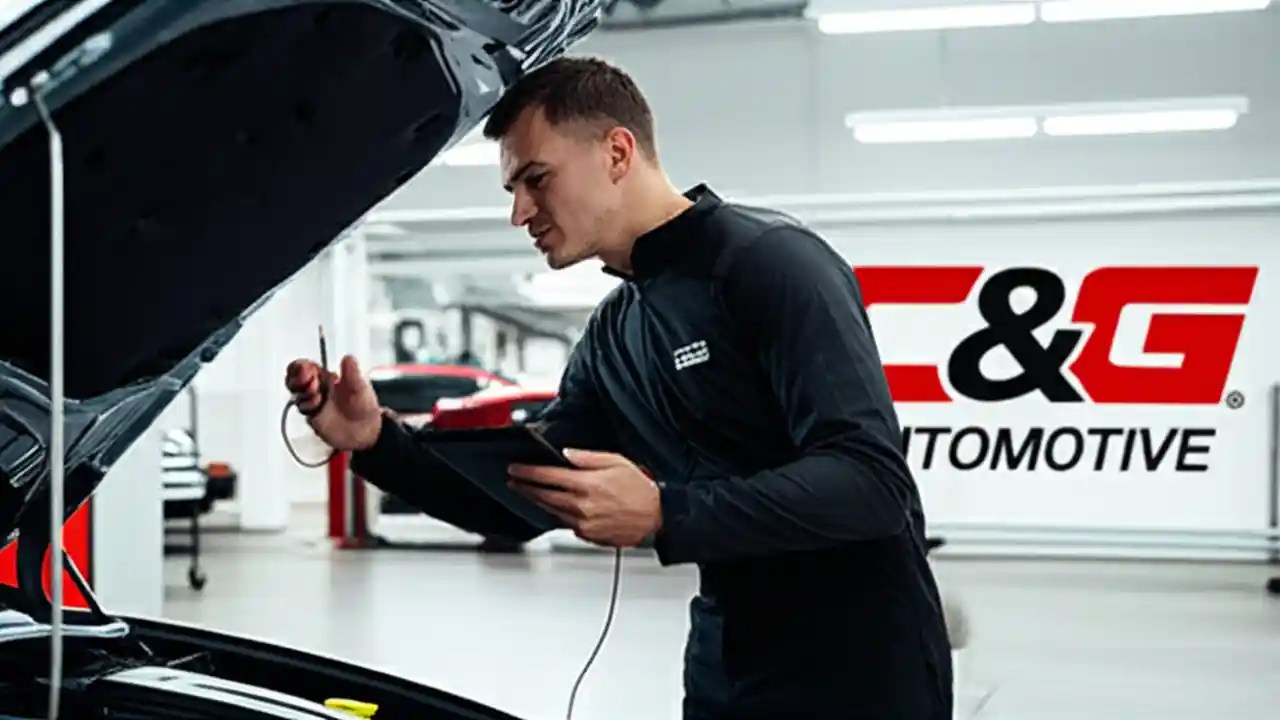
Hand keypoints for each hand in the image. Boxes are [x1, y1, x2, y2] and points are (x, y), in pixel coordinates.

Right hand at [284, 355, 382, 450]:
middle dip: (297, 378)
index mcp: (327, 377)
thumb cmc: (364, 408)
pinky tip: (317, 404)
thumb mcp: (361, 388)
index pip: (306, 366)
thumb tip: (348, 358)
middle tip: (310, 380)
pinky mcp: (312, 417)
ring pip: (296, 393)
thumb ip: (352, 374)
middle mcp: (317, 389)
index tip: (307, 369)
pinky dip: (307, 404)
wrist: (365, 432)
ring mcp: (313, 403)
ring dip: (302, 390)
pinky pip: (302, 408)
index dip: (302, 366)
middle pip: (294, 379)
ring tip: (316, 392)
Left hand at [508, 449, 660, 547]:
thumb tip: (565, 454)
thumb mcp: (616, 462)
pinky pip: (565, 523)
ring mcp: (583, 524)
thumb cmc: (640, 489)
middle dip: (525, 487)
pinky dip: (557, 513)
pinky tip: (554, 506)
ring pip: (551, 511)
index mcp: (587, 485)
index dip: (528, 472)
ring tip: (528, 492)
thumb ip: (587, 458)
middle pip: (544, 496)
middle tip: (514, 481)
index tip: (516, 469)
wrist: (656, 517)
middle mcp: (582, 506)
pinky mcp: (587, 536)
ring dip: (537, 500)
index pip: (548, 476)